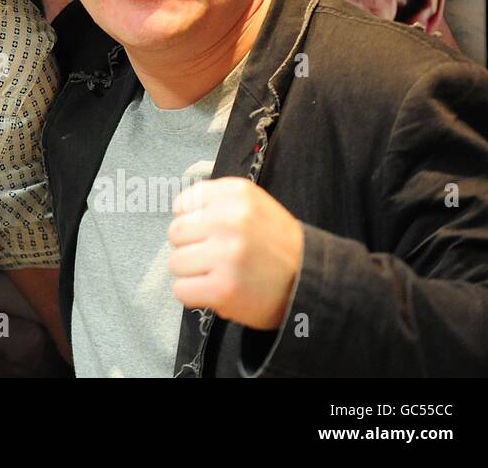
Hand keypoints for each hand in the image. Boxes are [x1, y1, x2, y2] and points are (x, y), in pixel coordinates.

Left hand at [168, 177, 303, 329]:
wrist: (312, 281)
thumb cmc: (276, 245)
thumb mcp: (253, 205)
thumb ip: (216, 201)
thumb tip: (178, 212)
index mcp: (237, 194)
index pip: (183, 204)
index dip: (192, 221)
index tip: (210, 232)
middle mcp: (230, 220)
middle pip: (175, 233)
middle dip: (191, 247)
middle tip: (217, 256)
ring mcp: (226, 255)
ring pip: (175, 262)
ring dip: (193, 272)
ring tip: (220, 273)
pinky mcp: (223, 289)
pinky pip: (181, 290)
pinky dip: (194, 294)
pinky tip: (217, 290)